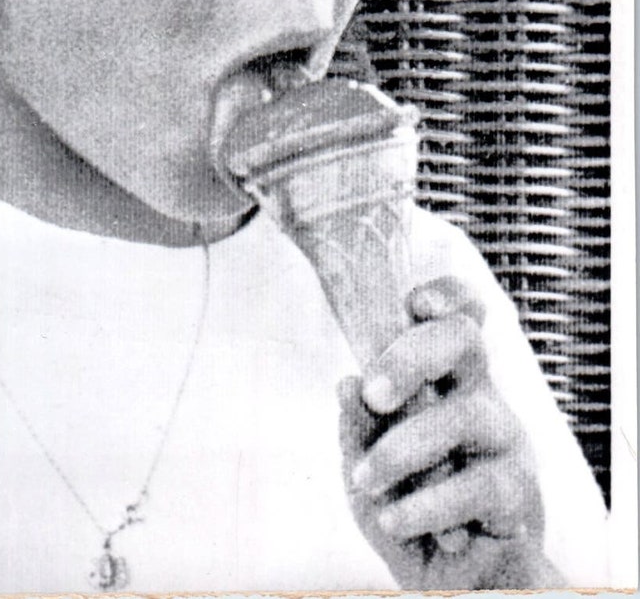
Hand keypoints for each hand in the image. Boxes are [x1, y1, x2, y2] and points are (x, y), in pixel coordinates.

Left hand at [338, 276, 563, 588]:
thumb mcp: (363, 462)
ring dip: (402, 450)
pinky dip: (425, 504)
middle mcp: (478, 394)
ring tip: (367, 482)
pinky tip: (395, 520)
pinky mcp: (518, 491)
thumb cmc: (401, 502)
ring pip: (463, 415)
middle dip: (411, 356)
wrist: (448, 578)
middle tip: (374, 394)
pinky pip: (476, 485)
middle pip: (463, 340)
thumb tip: (347, 384)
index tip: (413, 303)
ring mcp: (504, 439)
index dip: (445, 295)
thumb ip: (357, 425)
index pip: (459, 315)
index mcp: (441, 377)